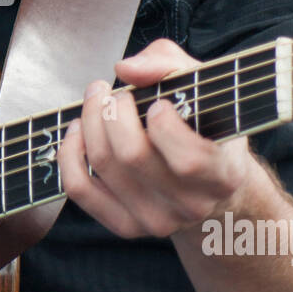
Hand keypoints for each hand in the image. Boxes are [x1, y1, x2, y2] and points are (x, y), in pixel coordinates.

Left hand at [57, 39, 254, 238]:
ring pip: (105, 167)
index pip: (189, 160)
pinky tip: (78, 130)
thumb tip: (124, 69)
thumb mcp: (202, 86)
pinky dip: (70, 154)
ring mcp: (157, 221)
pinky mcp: (126, 227)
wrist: (206, 182)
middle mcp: (192, 206)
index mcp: (222, 175)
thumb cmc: (204, 124)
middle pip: (133, 156)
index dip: (165, 126)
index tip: (157, 103)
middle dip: (112, 112)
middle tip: (113, 92)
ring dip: (90, 123)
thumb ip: (169, 65)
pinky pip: (81, 190)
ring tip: (96, 101)